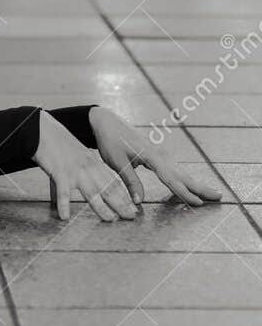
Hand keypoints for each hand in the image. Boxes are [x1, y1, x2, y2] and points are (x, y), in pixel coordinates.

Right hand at [32, 111, 139, 220]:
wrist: (41, 130)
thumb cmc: (56, 142)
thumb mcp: (75, 153)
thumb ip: (82, 167)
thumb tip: (88, 179)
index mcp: (93, 162)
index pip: (113, 182)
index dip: (125, 195)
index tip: (133, 207)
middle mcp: (87, 167)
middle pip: (108, 188)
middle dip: (121, 204)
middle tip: (131, 216)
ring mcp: (74, 170)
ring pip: (92, 192)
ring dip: (103, 208)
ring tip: (111, 219)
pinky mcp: (59, 172)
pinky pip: (63, 192)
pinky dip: (64, 205)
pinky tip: (65, 216)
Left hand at [89, 107, 225, 206]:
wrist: (106, 122)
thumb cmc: (109, 141)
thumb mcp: (117, 163)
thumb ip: (130, 182)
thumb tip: (139, 202)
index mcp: (151, 156)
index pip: (170, 178)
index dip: (184, 192)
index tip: (198, 203)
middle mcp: (160, 154)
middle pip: (183, 174)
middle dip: (201, 187)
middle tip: (220, 197)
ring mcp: (160, 153)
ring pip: (181, 172)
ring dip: (196, 183)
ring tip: (213, 194)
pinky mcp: (157, 154)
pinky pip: (174, 169)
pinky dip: (185, 178)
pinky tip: (191, 185)